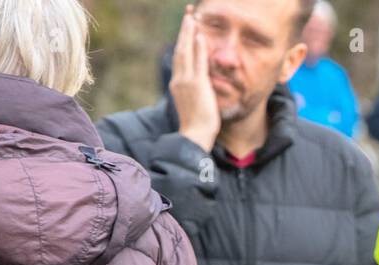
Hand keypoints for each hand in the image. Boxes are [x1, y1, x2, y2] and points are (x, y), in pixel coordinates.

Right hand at [171, 5, 220, 152]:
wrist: (195, 138)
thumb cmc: (197, 127)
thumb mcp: (194, 105)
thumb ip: (195, 93)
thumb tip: (201, 87)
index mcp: (177, 84)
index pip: (180, 57)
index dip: (183, 41)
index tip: (188, 28)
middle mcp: (179, 80)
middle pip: (180, 49)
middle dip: (184, 30)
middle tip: (188, 13)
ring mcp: (186, 82)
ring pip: (186, 51)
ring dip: (189, 33)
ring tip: (192, 16)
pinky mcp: (197, 86)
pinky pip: (198, 62)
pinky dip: (198, 48)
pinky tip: (201, 35)